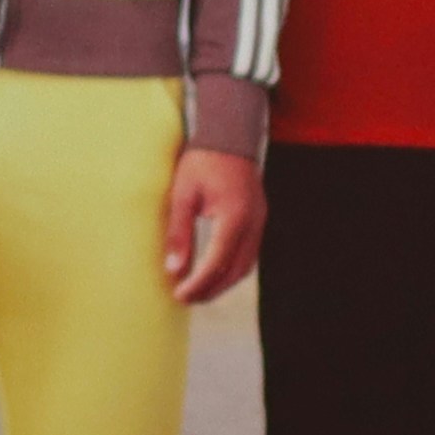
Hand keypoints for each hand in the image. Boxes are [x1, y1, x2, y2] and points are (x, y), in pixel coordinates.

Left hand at [166, 145, 265, 301]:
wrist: (230, 136)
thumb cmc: (203, 161)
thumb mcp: (182, 195)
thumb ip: (179, 233)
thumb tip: (174, 269)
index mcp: (234, 216)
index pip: (216, 262)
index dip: (198, 283)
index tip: (179, 295)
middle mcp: (252, 223)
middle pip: (235, 271)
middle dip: (211, 290)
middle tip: (186, 298)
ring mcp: (259, 222)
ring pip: (245, 266)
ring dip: (222, 283)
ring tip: (198, 291)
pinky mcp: (259, 220)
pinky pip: (248, 254)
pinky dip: (230, 269)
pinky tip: (213, 272)